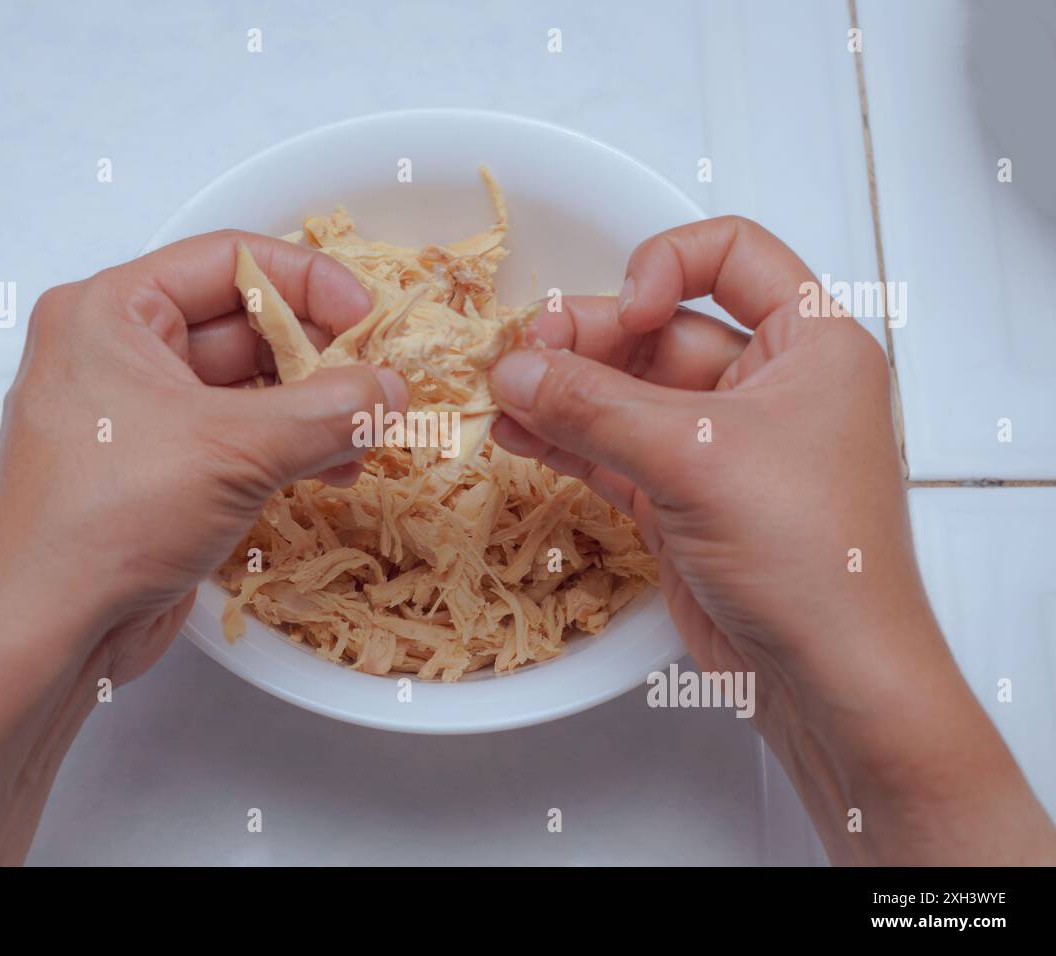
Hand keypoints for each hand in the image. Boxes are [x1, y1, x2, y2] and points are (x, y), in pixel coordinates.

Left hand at [0, 231, 404, 864]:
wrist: (42, 634)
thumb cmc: (106, 522)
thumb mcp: (233, 450)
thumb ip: (327, 411)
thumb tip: (390, 389)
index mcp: (110, 312)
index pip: (229, 261)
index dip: (309, 281)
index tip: (371, 316)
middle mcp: (117, 353)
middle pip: (242, 324)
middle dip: (318, 356)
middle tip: (377, 386)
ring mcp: (136, 416)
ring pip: (246, 387)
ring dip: (312, 409)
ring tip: (364, 439)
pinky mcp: (156, 473)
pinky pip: (235, 439)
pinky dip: (287, 448)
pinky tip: (333, 470)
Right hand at [489, 216, 1055, 863]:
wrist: (829, 678)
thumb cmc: (810, 556)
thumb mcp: (695, 458)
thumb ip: (594, 406)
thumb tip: (511, 370)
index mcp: (808, 342)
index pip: (731, 253)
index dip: (666, 263)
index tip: (624, 309)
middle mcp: (765, 383)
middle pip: (658, 327)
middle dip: (585, 338)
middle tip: (520, 358)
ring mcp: (718, 443)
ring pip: (625, 391)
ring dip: (562, 390)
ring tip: (501, 394)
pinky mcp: (681, 496)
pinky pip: (611, 447)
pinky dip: (564, 439)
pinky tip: (515, 433)